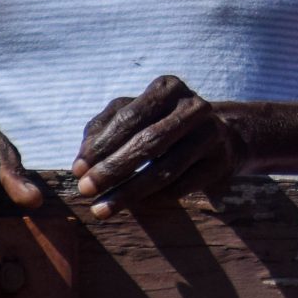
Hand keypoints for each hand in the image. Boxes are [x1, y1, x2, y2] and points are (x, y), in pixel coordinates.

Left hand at [74, 75, 242, 217]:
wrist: (220, 134)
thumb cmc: (161, 122)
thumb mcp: (133, 114)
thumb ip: (103, 129)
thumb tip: (82, 162)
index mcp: (168, 87)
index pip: (130, 117)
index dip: (102, 145)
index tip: (77, 170)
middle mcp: (193, 106)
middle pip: (149, 142)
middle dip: (113, 170)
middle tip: (85, 191)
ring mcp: (212, 134)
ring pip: (166, 169)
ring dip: (129, 192)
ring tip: (102, 209)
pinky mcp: (221, 162)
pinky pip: (182, 186)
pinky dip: (155, 199)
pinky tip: (135, 207)